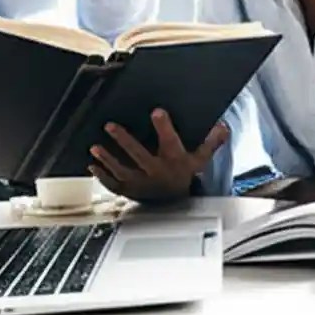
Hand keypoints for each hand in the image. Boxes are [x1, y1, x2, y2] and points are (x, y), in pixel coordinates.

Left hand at [89, 110, 228, 202]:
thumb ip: (211, 141)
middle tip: (111, 126)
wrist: (174, 203)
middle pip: (140, 156)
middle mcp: (156, 172)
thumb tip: (222, 126)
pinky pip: (113, 185)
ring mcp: (141, 183)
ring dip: (108, 159)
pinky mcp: (129, 190)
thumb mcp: (199, 158)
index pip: (170, 142)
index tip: (157, 111)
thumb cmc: (183, 174)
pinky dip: (102, 176)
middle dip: (125, 141)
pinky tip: (92, 165)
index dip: (164, 127)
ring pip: (123, 171)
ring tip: (96, 147)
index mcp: (174, 160)